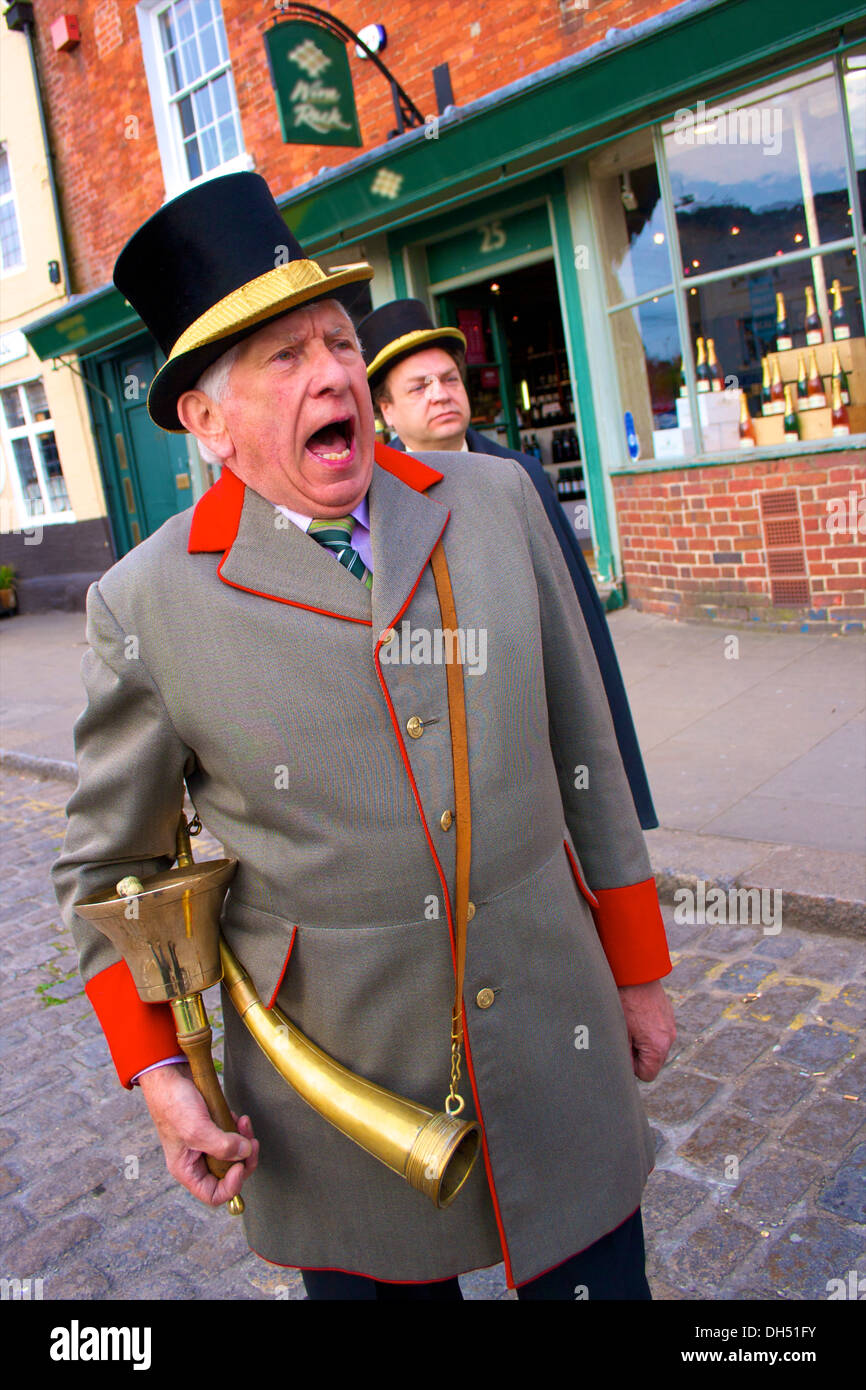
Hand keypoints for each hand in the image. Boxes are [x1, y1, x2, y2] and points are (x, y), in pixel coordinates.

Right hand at [139, 1062, 258, 1206]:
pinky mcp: (213, 1127)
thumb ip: (222, 1146)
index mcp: (186, 1169)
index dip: (231, 1186)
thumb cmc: (172, 1103)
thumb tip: (245, 1152)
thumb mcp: (196, 1130)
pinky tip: (237, 1118)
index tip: (240, 1166)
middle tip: (250, 1144)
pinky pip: (233, 1136)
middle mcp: (196, 1159)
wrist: (169, 1073)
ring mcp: (205, 1143)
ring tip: (244, 1124)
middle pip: (228, 1174)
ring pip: (234, 1154)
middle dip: (243, 1159)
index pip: (213, 1195)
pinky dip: (239, 1129)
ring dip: (244, 1141)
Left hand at [617, 979, 675, 1081]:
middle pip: (653, 1061)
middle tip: (625, 1034)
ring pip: (655, 1046)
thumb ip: (625, 1055)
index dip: (632, 1066)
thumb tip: (624, 1068)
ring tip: (630, 1022)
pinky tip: (637, 1015)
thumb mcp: (619, 1032)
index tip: (624, 1049)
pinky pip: (658, 1032)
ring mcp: (671, 1025)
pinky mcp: (668, 1015)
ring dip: (643, 1040)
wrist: (636, 972)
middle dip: (638, 1053)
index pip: (647, 1074)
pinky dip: (648, 1029)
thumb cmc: (624, 1000)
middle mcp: (669, 1038)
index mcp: (658, 1045)